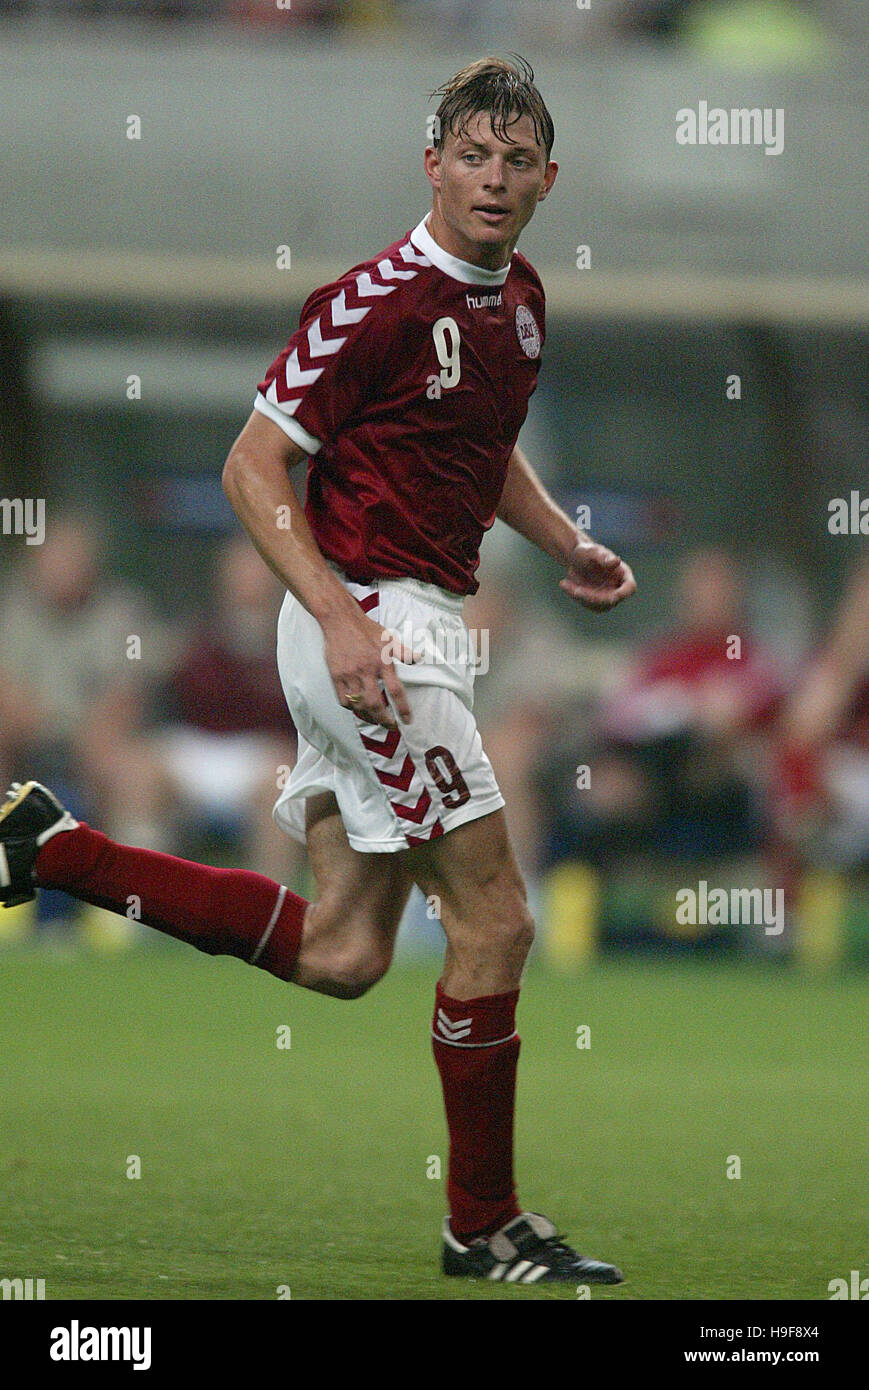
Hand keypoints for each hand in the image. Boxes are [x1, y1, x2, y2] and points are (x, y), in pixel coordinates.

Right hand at [323, 608, 417, 728]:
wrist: (340, 620)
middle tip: (390, 726)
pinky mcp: (336, 676)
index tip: (407, 721)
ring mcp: (349, 674)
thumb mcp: (389, 638)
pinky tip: (357, 707)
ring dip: (368, 716)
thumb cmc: (366, 628)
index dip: (402, 708)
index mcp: (382, 662)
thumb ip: (404, 651)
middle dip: (384, 719)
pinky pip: (343, 700)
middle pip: (375, 704)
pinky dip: (351, 707)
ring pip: (359, 705)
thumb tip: (419, 658)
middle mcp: (366, 671)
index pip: (395, 691)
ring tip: (375, 719)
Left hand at [560, 537, 636, 611]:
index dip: (624, 593)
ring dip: (579, 596)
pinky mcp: (595, 602)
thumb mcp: (592, 551)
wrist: (575, 558)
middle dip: (591, 596)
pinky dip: (574, 596)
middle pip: (610, 599)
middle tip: (574, 590)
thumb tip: (616, 561)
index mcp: (623, 573)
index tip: (613, 597)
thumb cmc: (586, 551)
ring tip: (564, 583)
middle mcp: (617, 587)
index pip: (630, 587)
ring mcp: (607, 597)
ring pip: (596, 605)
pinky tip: (565, 584)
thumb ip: (603, 557)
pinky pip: (586, 604)